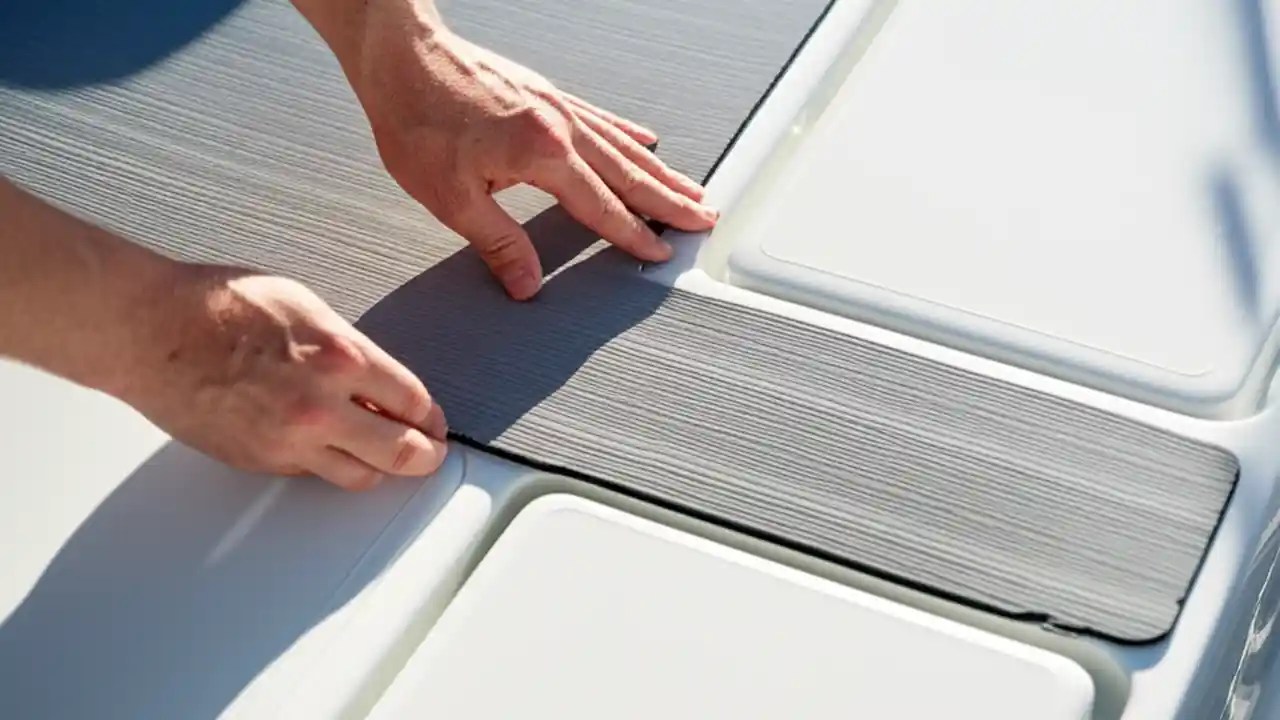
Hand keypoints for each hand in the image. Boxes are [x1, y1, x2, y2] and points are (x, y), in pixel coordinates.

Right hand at [123, 264, 447, 491]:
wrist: (154, 332)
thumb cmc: (220, 307)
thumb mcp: (307, 307)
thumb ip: (350, 349)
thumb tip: (377, 381)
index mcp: (342, 357)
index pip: (413, 401)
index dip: (432, 416)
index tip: (435, 421)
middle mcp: (322, 407)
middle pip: (402, 452)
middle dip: (426, 456)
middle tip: (432, 454)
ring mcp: (291, 441)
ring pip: (361, 476)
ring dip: (382, 468)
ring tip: (389, 458)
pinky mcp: (261, 461)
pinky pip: (314, 474)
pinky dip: (331, 464)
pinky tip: (333, 449)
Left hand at [344, 3, 719, 298]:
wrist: (401, 55)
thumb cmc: (416, 118)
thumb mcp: (450, 198)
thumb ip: (498, 243)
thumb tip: (528, 283)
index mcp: (542, 153)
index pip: (601, 206)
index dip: (633, 234)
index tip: (659, 252)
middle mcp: (560, 125)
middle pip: (629, 172)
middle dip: (670, 200)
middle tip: (704, 217)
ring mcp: (557, 105)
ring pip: (622, 145)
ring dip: (660, 171)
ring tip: (690, 190)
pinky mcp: (545, 93)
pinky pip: (601, 118)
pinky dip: (628, 133)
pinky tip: (646, 140)